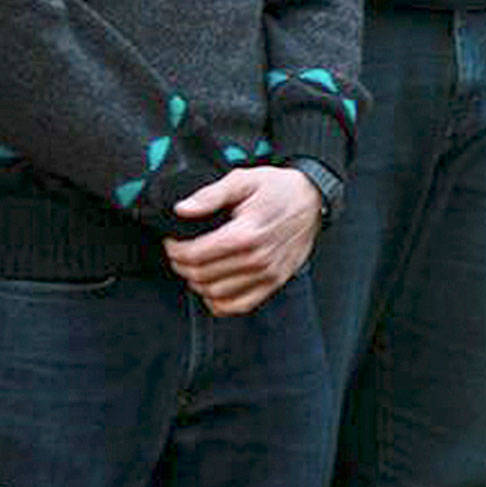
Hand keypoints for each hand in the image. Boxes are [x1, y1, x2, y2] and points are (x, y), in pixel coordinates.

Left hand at [163, 165, 322, 315]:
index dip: (175, 251)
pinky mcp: (275, 282)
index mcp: (246, 233)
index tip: (172, 242)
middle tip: (180, 254)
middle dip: (182, 265)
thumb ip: (210, 195)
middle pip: (202, 275)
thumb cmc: (279, 188)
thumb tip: (183, 209)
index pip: (196, 255)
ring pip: (216, 293)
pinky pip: (239, 306)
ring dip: (197, 283)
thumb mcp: (243, 180)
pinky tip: (213, 288)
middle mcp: (258, 258)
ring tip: (195, 267)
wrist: (312, 199)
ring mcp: (268, 274)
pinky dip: (219, 302)